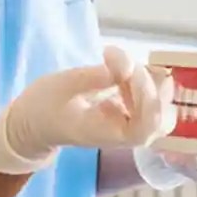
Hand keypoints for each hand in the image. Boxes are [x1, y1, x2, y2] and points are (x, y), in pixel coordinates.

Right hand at [0, 46, 176, 174]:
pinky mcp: (127, 108)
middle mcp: (124, 131)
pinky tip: (120, 64)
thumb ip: (93, 77)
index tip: (129, 72)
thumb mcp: (61, 87)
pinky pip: (149, 95)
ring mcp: (128, 120)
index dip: (148, 100)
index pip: (146, 128)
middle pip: (162, 118)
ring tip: (118, 62)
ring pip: (160, 104)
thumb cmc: (43, 107)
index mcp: (108, 134)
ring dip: (149, 79)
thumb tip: (125, 65)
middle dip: (153, 86)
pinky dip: (143, 76)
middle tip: (125, 65)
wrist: (33, 122)